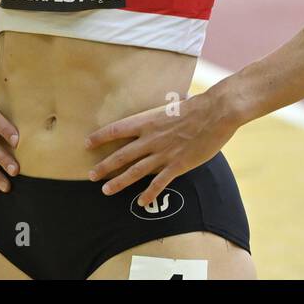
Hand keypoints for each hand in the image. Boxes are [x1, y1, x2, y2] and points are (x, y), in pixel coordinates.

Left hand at [83, 90, 238, 208]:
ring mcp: (164, 153)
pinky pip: (159, 183)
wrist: (216, 113)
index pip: (116, 130)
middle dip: (104, 166)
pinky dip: (149, 194)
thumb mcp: (174, 105)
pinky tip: (141, 202)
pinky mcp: (178, 165)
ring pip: (135, 171)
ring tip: (106, 190)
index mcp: (148, 121)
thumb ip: (166, 110)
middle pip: (121, 155)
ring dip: (119, 182)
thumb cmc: (198, 105)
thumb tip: (171, 102)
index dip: (100, 137)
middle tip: (90, 175)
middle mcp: (151, 139)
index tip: (87, 143)